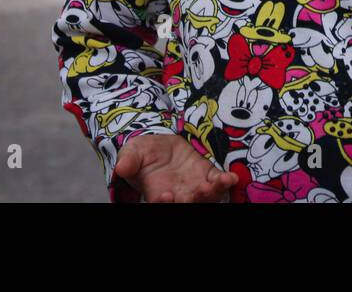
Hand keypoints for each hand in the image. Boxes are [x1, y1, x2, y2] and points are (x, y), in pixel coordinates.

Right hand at [114, 133, 239, 202]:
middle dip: (193, 200)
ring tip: (221, 183)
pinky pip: (218, 182)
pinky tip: (231, 177)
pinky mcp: (208, 175)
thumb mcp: (132, 153)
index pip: (160, 204)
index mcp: (157, 194)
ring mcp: (195, 187)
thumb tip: (121, 166)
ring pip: (206, 197)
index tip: (165, 195)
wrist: (160, 147)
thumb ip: (128, 161)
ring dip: (213, 192)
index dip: (163, 203)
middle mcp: (178, 195)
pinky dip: (225, 181)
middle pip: (187, 204)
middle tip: (197, 192)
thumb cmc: (142, 155)